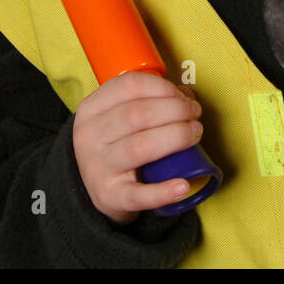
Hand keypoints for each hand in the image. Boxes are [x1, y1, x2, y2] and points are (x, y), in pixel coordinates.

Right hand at [72, 72, 202, 225]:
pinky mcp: (111, 197)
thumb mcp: (117, 117)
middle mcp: (89, 136)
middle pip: (137, 114)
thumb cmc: (115, 144)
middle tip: (194, 115)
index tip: (184, 97)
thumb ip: (147, 101)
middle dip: (175, 110)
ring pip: (140, 148)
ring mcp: (97, 168)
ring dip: (176, 137)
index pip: (129, 85)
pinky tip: (183, 186)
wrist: (99, 188)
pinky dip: (163, 191)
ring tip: (195, 134)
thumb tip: (186, 97)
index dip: (163, 88)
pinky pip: (138, 195)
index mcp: (91, 108)